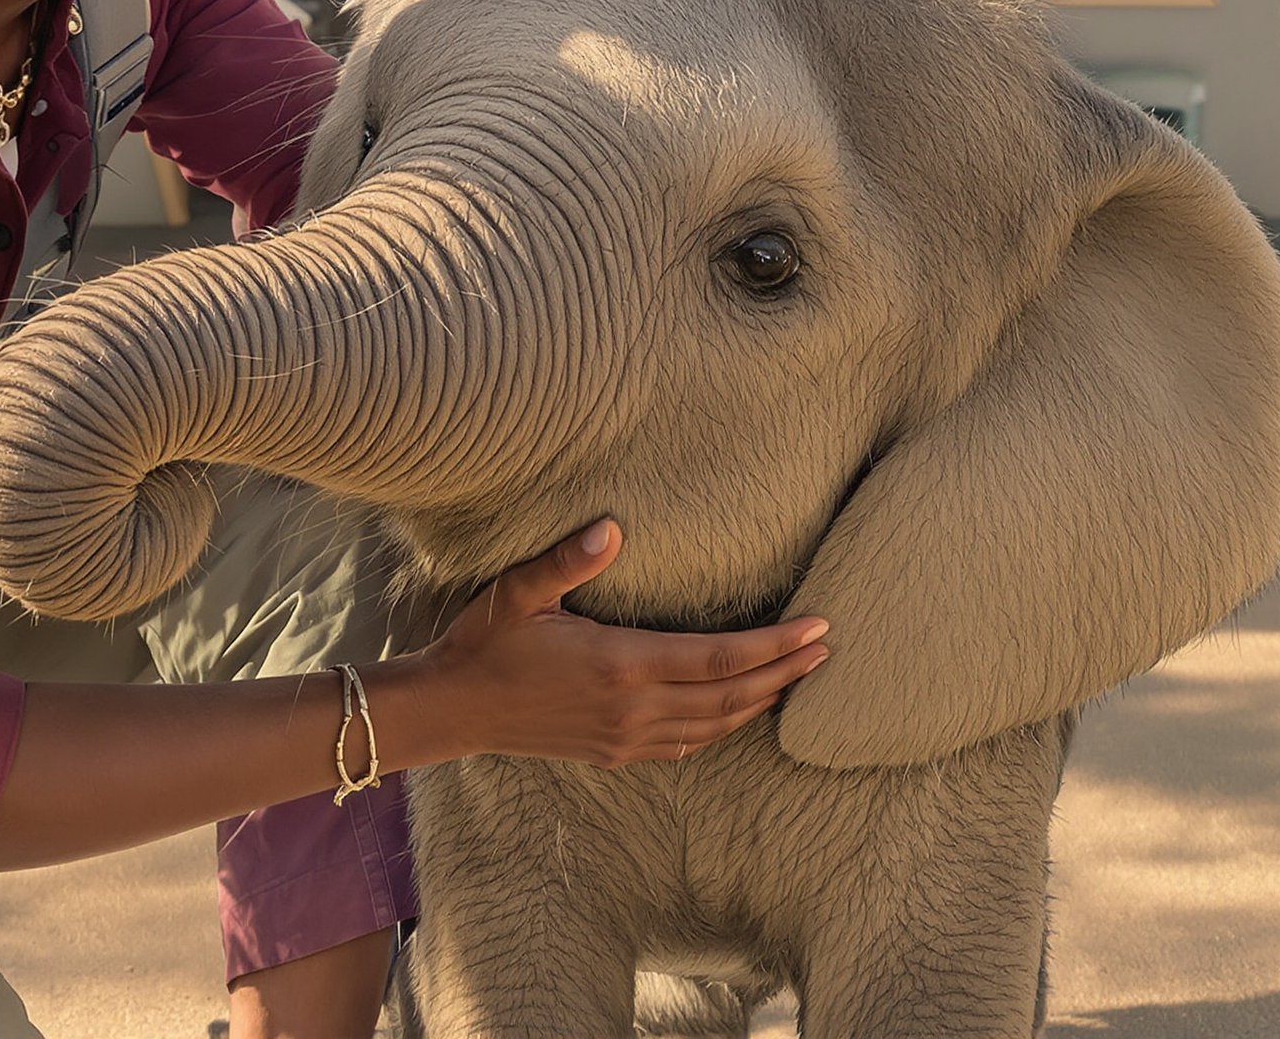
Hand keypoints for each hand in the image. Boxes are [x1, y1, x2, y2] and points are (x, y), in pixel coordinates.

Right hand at [412, 520, 828, 767]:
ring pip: (715, 725)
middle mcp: (633, 709)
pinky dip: (722, 727)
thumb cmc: (485, 641)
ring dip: (762, 701)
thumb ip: (568, 560)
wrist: (452, 710)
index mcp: (620, 664)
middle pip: (731, 695)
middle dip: (784, 673)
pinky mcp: (614, 752)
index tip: (817, 627)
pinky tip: (736, 712)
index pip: (719, 658)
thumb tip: (613, 528)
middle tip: (827, 649)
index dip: (774, 645)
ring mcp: (625, 737)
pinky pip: (686, 745)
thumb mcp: (518, 591)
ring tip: (797, 677)